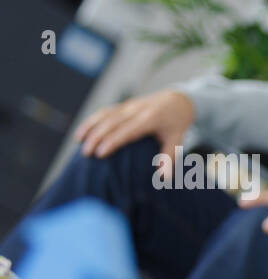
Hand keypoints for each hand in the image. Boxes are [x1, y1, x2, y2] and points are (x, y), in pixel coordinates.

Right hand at [73, 90, 195, 182]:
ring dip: (90, 127)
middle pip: (112, 122)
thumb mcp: (177, 140)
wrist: (177, 101)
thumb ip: (169, 158)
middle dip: (97, 136)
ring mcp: (128, 106)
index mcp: (150, 118)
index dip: (113, 141)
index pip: (128, 130)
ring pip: (105, 115)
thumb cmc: (177, 124)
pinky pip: (105, 111)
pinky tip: (82, 132)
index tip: (100, 153)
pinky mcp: (123, 105)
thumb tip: (164, 178)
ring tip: (79, 142)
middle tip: (86, 154)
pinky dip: (92, 121)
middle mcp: (136, 109)